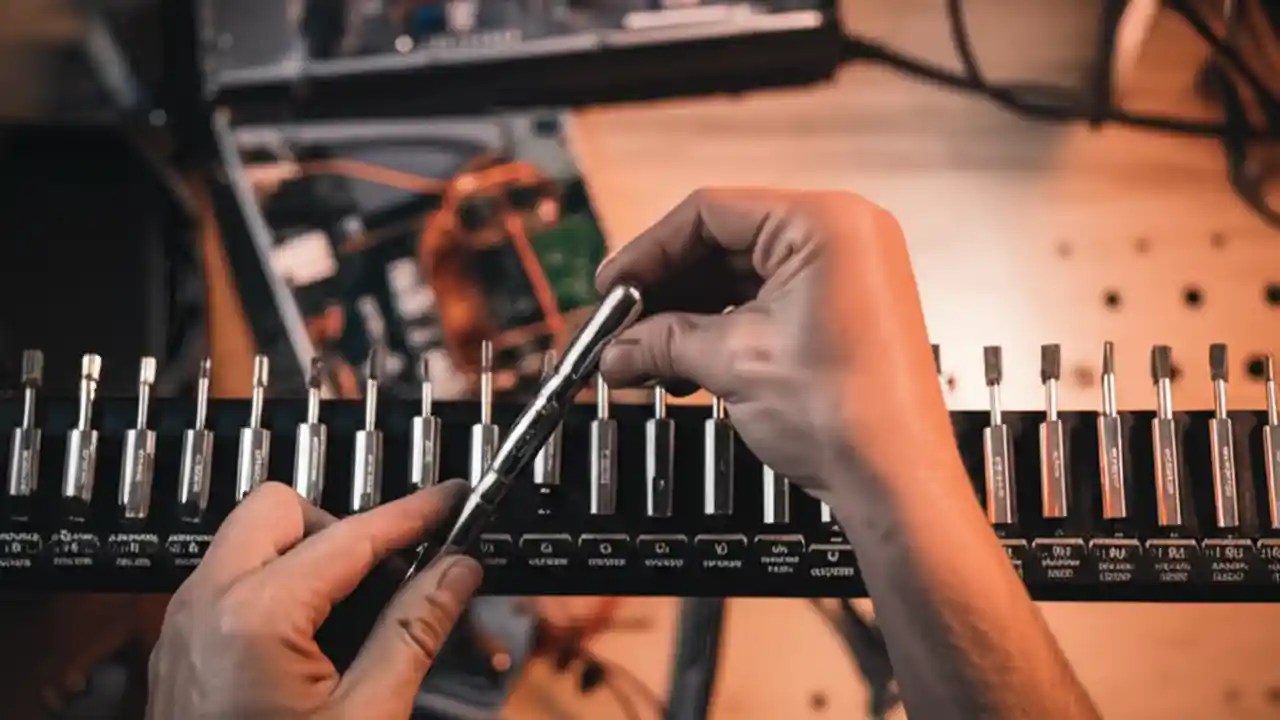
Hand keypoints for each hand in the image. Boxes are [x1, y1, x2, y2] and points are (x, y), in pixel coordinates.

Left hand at [148, 480, 482, 719]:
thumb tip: (455, 572)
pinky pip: (232, 582)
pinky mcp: (181, 651)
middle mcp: (205, 607)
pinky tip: (316, 641)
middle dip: (342, 527)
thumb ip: (415, 631)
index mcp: (254, 618)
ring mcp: (184, 627)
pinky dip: (279, 588)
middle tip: (389, 571)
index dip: (413, 515)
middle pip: (280, 510)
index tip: (450, 503)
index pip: (352, 536)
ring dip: (309, 557)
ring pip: (251, 542)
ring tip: (355, 615)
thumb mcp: (368, 716)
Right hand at [596, 188, 961, 513]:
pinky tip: (684, 364)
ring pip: (740, 278)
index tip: (614, 284)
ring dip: (688, 317)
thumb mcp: (733, 362)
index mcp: (824, 224)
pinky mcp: (841, 311)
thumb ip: (665, 341)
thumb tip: (620, 345)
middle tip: (621, 323)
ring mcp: (846, 274)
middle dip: (666, 290)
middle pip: (723, 243)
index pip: (710, 212)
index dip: (650, 249)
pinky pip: (765, 304)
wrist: (896, 480)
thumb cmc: (851, 415)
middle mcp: (842, 237)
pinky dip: (721, 330)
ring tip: (645, 354)